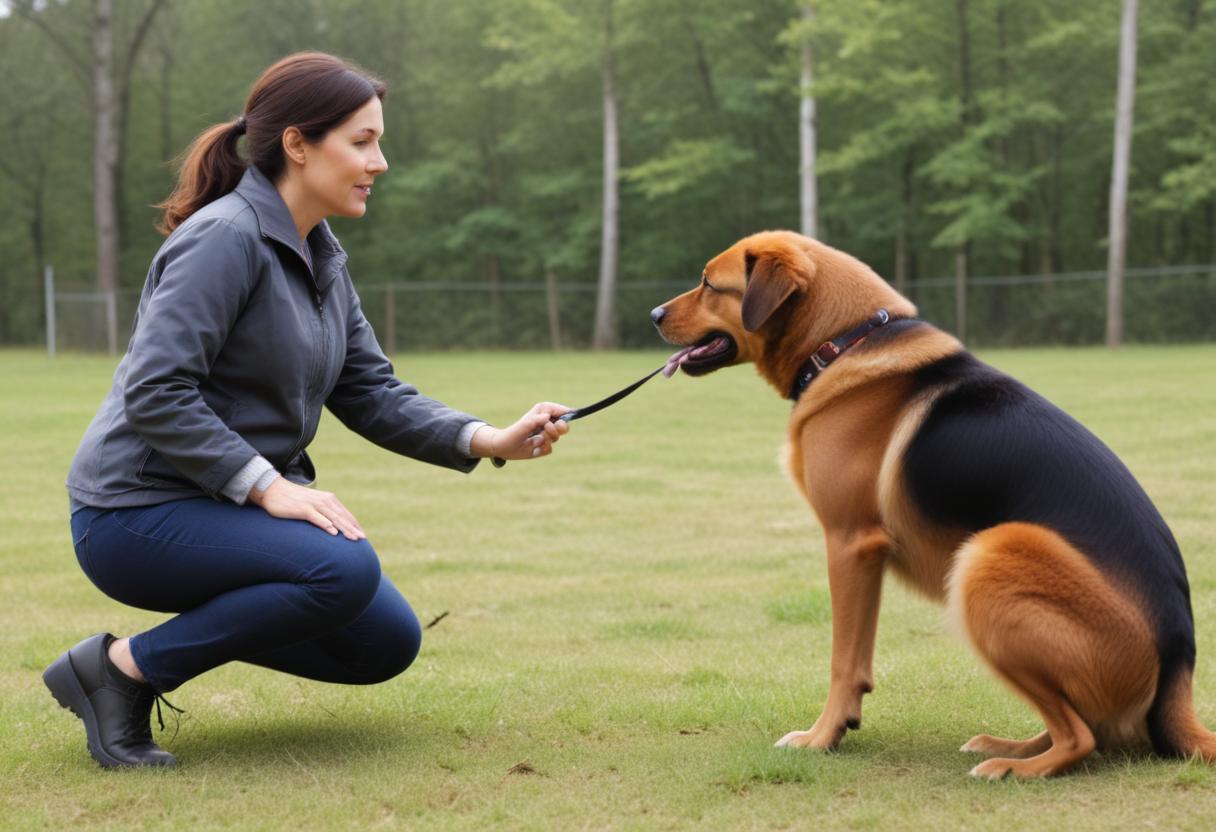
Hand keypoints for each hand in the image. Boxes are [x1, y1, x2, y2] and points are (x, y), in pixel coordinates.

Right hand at [249, 478, 366, 539]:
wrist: (273, 490)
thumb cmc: (293, 500)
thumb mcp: (312, 505)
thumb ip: (323, 512)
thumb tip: (333, 526)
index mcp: (329, 499)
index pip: (345, 514)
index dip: (354, 525)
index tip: (362, 536)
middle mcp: (324, 500)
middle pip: (342, 517)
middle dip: (353, 529)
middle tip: (363, 540)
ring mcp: (314, 504)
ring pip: (333, 518)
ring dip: (345, 529)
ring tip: (354, 539)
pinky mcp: (303, 509)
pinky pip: (317, 518)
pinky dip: (326, 524)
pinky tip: (333, 532)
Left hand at [470, 402, 570, 461]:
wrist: (504, 447)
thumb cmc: (514, 431)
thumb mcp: (525, 424)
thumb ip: (537, 419)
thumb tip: (548, 417)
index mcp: (544, 411)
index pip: (562, 410)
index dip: (566, 414)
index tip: (563, 419)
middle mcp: (547, 422)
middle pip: (564, 425)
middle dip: (558, 428)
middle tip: (547, 428)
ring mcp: (546, 435)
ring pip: (557, 437)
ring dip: (546, 439)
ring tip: (535, 439)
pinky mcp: (544, 447)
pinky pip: (550, 449)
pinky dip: (542, 449)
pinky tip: (534, 448)